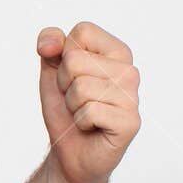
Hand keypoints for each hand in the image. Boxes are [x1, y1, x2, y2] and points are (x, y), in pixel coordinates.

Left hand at [36, 21, 140, 182]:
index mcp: (117, 52)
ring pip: (80, 87)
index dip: (65, 55)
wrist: (70, 152)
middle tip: (76, 100)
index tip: (72, 76)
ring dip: (72, 105)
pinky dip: (80, 122)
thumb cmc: (66, 110)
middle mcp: (130, 71)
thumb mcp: (51, 70)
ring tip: (83, 114)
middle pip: (75, 60)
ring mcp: (133, 97)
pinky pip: (89, 111)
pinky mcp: (130, 122)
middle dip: (64, 83)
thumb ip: (50, 44)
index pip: (83, 31)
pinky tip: (91, 127)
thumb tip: (50, 44)